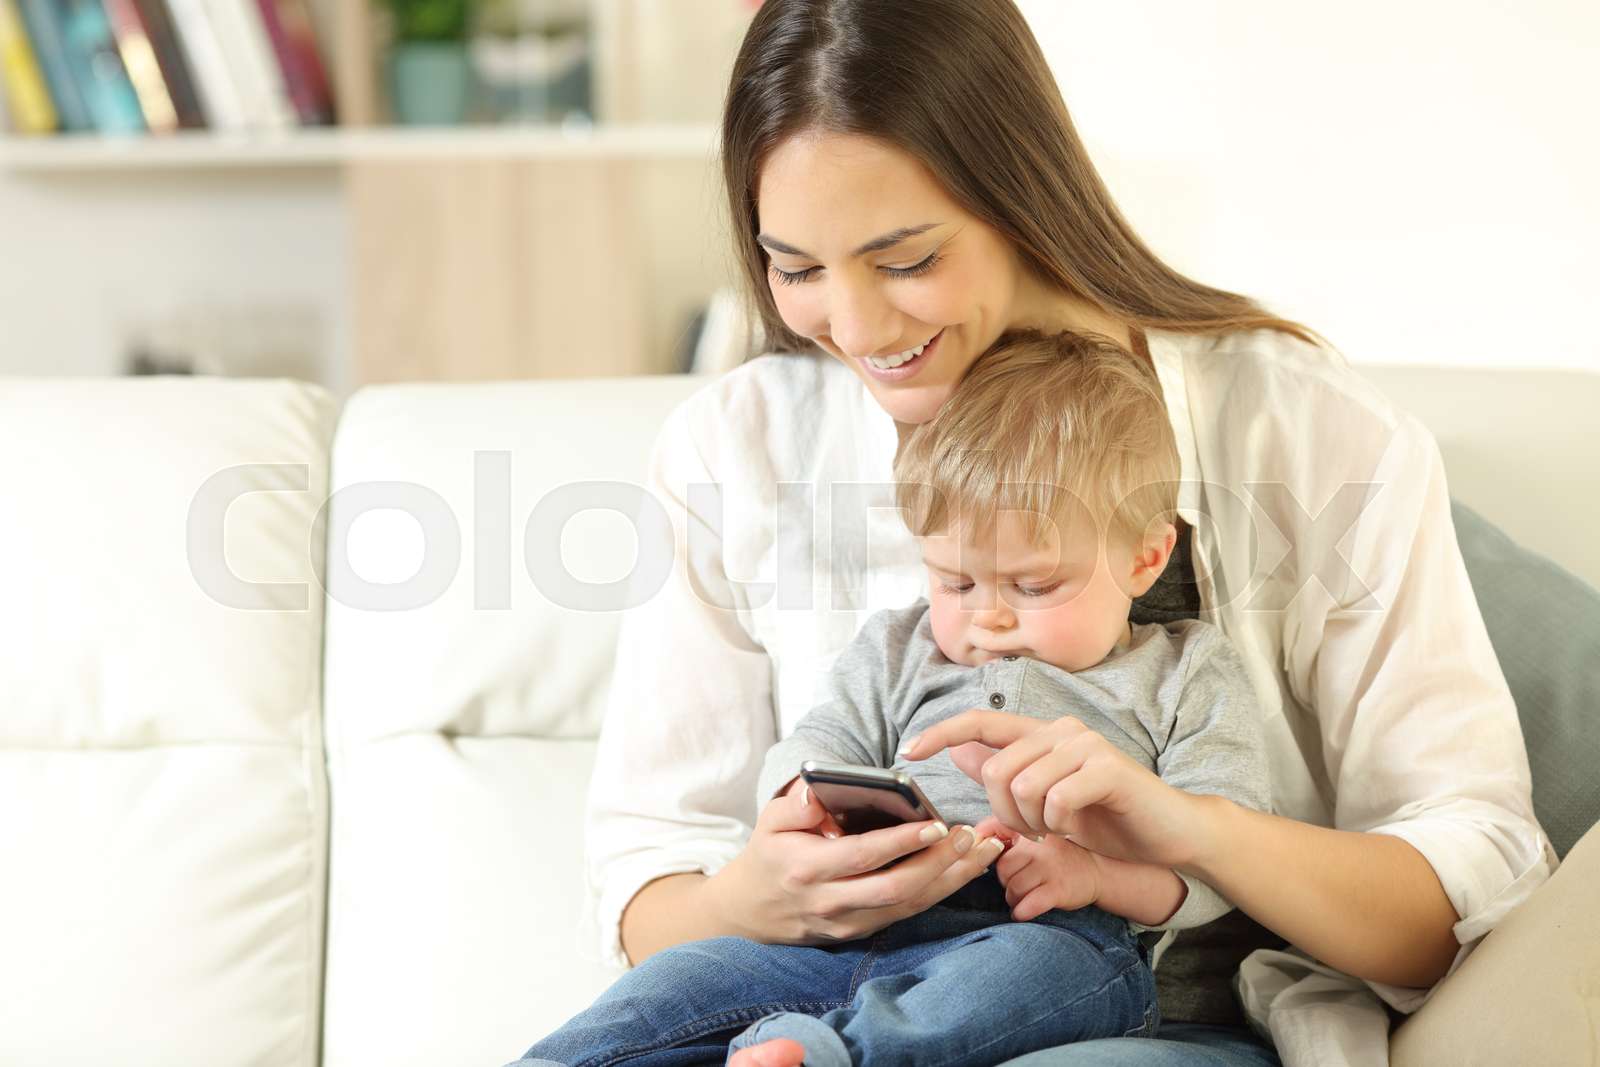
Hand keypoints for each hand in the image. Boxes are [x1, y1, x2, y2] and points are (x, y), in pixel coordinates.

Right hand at [709, 778, 1007, 944]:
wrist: (752, 912)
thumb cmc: (769, 855)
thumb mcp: (769, 822)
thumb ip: (795, 804)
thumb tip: (820, 791)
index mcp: (808, 869)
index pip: (863, 856)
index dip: (902, 843)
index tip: (936, 824)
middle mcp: (831, 901)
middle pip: (896, 887)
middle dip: (940, 863)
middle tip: (971, 835)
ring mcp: (849, 922)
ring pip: (910, 905)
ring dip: (951, 879)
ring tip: (984, 850)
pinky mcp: (862, 932)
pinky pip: (908, 913)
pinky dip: (941, 891)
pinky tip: (966, 869)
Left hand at [901, 711, 1207, 868]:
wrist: (1170, 834)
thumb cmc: (1107, 819)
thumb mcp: (1047, 802)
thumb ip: (1008, 775)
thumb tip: (959, 751)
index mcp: (1043, 735)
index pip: (981, 722)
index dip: (941, 733)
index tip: (909, 750)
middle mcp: (1061, 731)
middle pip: (995, 769)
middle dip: (1002, 812)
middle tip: (1029, 831)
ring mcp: (1085, 745)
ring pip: (1021, 784)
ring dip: (1030, 821)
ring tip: (1053, 830)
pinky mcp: (1107, 768)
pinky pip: (1055, 799)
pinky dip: (1057, 824)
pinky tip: (1076, 828)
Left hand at [974, 816, 1100, 920]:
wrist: (1097, 872)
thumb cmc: (1057, 856)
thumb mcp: (1034, 836)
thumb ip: (1004, 829)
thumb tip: (972, 834)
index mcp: (1030, 831)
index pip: (995, 841)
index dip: (990, 857)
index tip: (999, 866)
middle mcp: (1039, 847)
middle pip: (1002, 869)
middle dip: (1005, 882)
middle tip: (1017, 885)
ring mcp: (1049, 868)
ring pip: (1013, 888)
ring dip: (1013, 899)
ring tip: (1024, 897)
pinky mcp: (1058, 890)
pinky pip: (1028, 905)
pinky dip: (1022, 912)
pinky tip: (1024, 911)